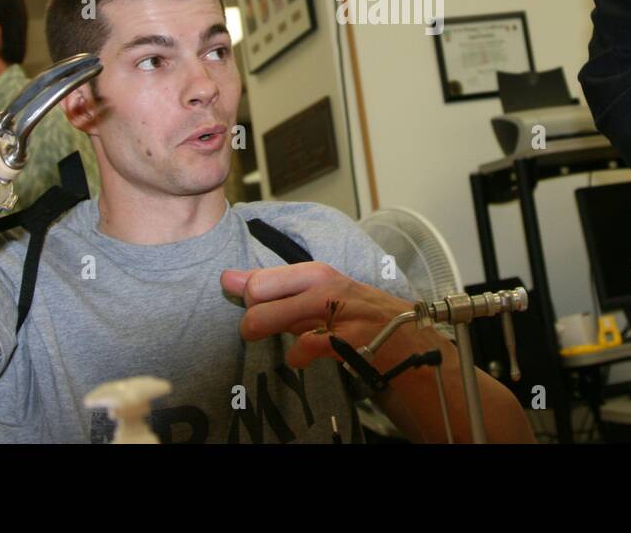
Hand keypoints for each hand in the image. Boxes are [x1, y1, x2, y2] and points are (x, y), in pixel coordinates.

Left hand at [221, 263, 425, 369]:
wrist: (403, 334)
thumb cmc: (352, 313)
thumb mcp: (316, 293)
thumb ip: (272, 287)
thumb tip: (226, 279)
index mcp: (316, 272)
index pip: (260, 277)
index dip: (246, 295)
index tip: (254, 304)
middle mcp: (324, 286)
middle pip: (258, 293)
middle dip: (251, 316)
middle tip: (260, 327)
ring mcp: (335, 312)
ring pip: (274, 318)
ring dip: (268, 332)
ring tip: (281, 338)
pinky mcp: (346, 339)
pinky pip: (303, 349)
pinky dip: (297, 358)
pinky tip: (303, 357)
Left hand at [223, 264, 534, 442]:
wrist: (455, 396)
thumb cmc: (410, 373)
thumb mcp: (363, 345)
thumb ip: (327, 331)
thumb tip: (282, 326)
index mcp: (368, 300)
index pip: (318, 275)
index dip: (276, 276)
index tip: (238, 280)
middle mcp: (374, 303)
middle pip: (318, 279)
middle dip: (274, 283)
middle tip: (237, 291)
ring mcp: (379, 322)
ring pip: (323, 301)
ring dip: (282, 310)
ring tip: (250, 326)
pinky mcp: (380, 348)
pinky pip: (338, 340)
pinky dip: (311, 346)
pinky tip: (297, 359)